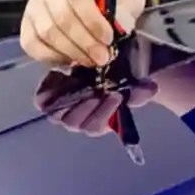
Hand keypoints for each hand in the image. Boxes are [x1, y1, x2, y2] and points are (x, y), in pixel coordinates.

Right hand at [20, 0, 145, 67]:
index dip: (93, 21)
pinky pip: (30, 42)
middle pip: (60, 17)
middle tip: (102, 58)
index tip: (109, 38)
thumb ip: (127, 5)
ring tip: (89, 60)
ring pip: (44, 32)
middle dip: (84, 43)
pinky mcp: (27, 18)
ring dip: (69, 52)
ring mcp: (35, 1)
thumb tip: (122, 27)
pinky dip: (48, 56)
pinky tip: (68, 59)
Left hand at [34, 70, 157, 137]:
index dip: (104, 113)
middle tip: (98, 88)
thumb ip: (141, 90)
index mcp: (97, 122)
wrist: (101, 68)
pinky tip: (60, 74)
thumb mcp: (133, 85)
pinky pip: (43, 100)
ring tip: (77, 80)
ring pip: (58, 114)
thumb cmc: (119, 81)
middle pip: (74, 123)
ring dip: (67, 99)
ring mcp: (60, 110)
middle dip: (86, 106)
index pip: (95, 126)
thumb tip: (151, 87)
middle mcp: (77, 120)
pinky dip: (49, 89)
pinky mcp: (47, 97)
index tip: (115, 95)